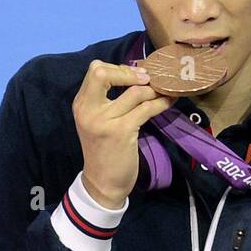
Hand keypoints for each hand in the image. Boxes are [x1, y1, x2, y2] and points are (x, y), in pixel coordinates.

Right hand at [73, 60, 173, 208]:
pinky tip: (169, 102)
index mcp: (81, 104)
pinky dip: (161, 103)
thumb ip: (107, 101)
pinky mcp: (122, 131)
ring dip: (154, 89)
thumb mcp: (97, 122)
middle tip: (149, 79)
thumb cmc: (104, 151)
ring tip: (165, 90)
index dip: (119, 68)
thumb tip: (135, 76)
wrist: (102, 183)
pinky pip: (146, 109)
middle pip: (103, 72)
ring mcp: (104, 120)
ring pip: (133, 91)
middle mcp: (88, 109)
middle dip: (130, 72)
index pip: (95, 70)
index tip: (136, 76)